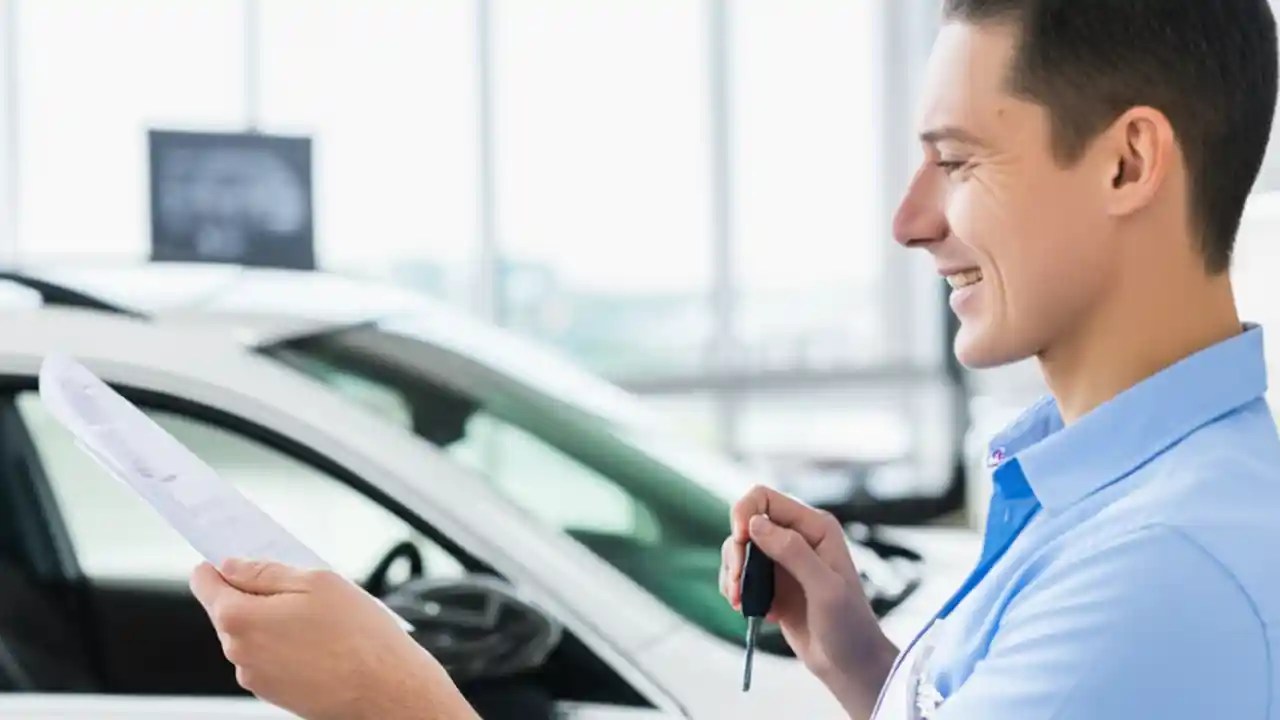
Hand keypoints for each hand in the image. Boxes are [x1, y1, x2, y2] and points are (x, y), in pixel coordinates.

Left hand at [190, 559, 478, 719]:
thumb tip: (232, 566)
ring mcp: (255, 677)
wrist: (385, 690)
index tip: (235, 556)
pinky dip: (287, 645)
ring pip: (253, 633)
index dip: (220, 563)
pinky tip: (321, 642)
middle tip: (301, 587)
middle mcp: (238, 652)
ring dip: (275, 621)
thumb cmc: (358, 636)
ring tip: (320, 620)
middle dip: (257, 593)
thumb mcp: (316, 582)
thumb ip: (265, 571)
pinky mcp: (274, 694)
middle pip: (230, 608)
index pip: (204, 582)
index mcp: (240, 618)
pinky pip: (269, 657)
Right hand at [718, 486, 896, 717]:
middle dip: (735, 552)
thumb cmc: (848, 626)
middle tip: (736, 585)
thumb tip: (755, 524)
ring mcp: (782, 560)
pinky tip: (749, 609)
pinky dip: (734, 588)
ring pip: (739, 549)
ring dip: (732, 573)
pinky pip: (740, 573)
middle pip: (746, 523)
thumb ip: (793, 552)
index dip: (744, 515)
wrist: (850, 664)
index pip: (764, 499)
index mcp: (815, 527)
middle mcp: (797, 536)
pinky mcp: (771, 582)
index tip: (739, 544)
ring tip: (740, 602)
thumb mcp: (824, 588)